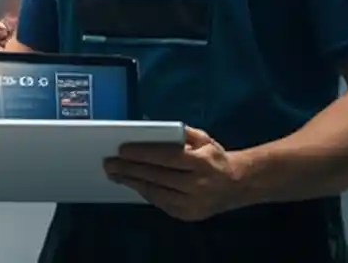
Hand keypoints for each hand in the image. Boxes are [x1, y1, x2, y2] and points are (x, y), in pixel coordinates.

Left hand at [103, 127, 245, 221]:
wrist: (237, 185)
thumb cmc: (214, 158)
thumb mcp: (204, 139)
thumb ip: (182, 133)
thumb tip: (152, 130)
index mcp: (201, 163)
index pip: (166, 158)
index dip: (142, 153)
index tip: (122, 150)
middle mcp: (197, 185)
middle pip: (156, 177)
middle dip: (130, 169)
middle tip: (110, 164)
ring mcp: (192, 203)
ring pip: (156, 193)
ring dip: (133, 183)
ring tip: (116, 175)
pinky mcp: (188, 215)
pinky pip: (161, 203)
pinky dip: (146, 193)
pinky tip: (133, 184)